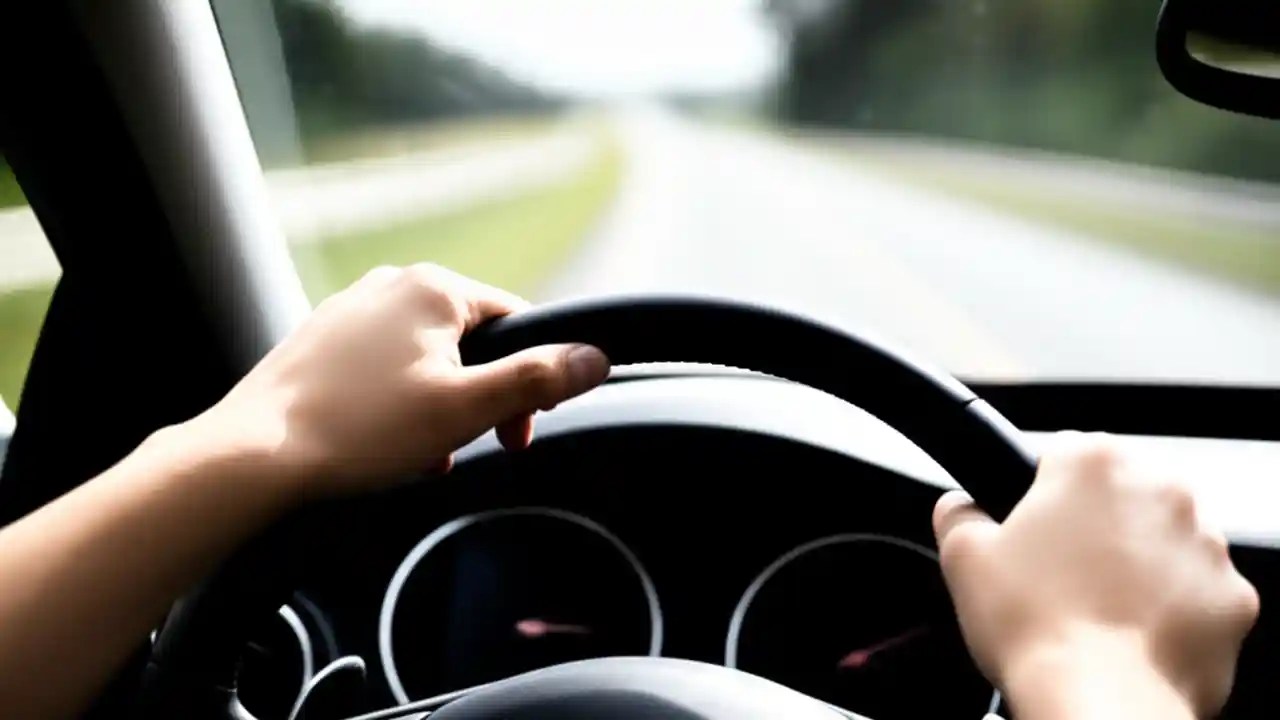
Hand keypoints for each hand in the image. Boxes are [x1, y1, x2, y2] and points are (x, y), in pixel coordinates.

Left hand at [196, 264, 609, 497]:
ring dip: (439, 406)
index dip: (531, 379)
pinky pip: (382, 366)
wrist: (255, 455)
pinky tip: (383, 442)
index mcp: (433, 288)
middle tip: (470, 447)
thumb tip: (594, 357)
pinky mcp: (319, 342)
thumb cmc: (358, 430)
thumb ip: (536, 380)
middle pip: (470, 341)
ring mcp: (349, 310)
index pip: (517, 322)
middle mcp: (390, 284)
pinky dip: (397, 403)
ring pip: (425, 357)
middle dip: (480, 398)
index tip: (519, 430)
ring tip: (420, 452)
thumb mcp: (466, 409)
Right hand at [933, 432, 1258, 718]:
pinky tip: (1133, 632)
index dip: (1039, 494)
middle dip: (1094, 526)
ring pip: (1165, 541)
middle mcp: (1162, 491)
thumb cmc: (1033, 624)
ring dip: (1137, 563)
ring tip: (1096, 609)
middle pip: (1121, 494)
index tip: (1032, 530)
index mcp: (1095, 463)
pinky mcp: (1232, 597)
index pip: (1064, 453)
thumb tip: (958, 506)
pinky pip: (1198, 592)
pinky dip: (1172, 607)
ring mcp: (1206, 545)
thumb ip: (957, 513)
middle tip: (1059, 574)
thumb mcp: (963, 557)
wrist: (1098, 700)